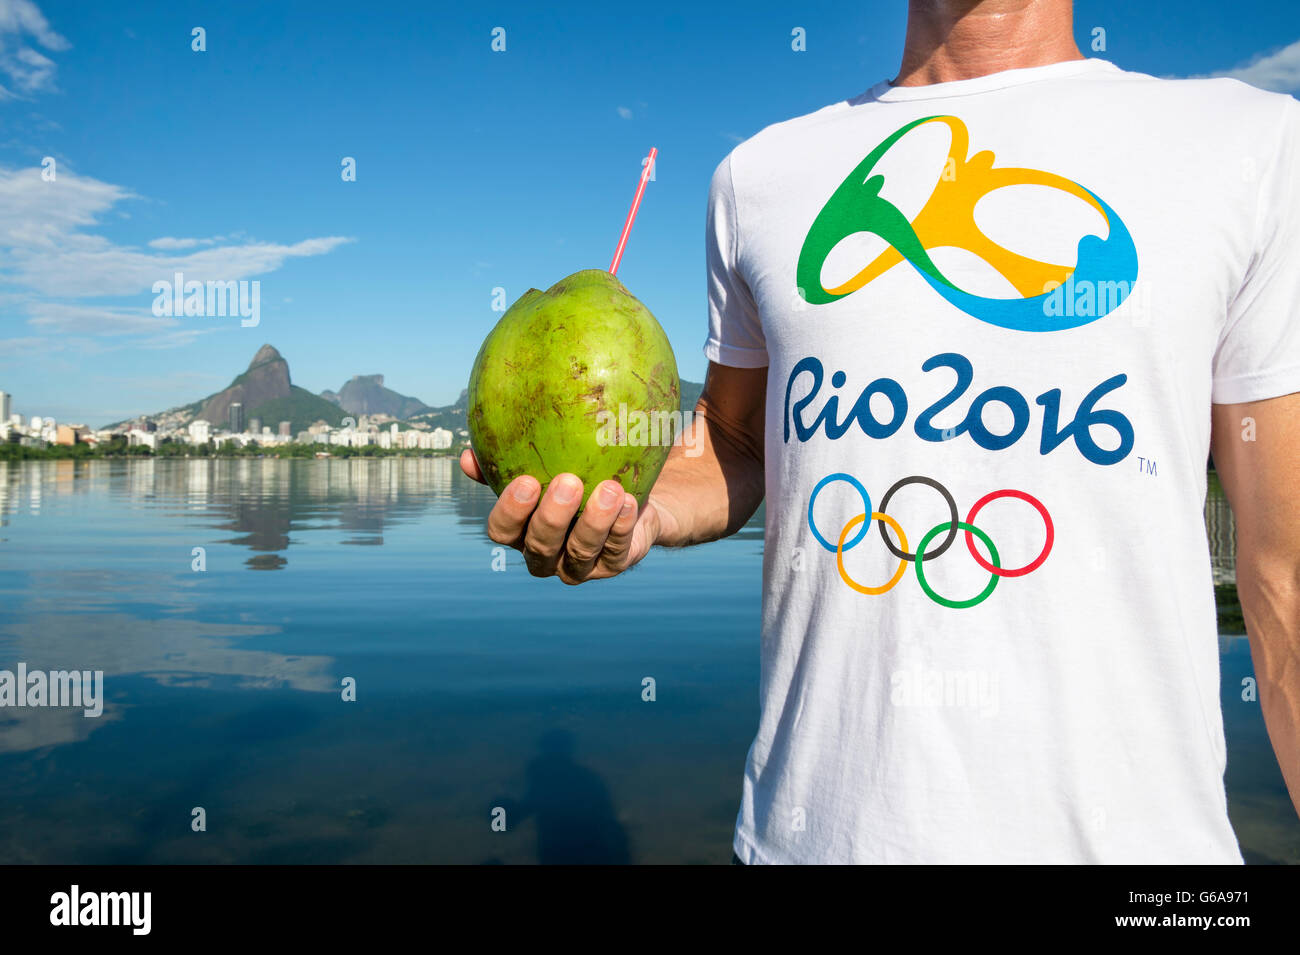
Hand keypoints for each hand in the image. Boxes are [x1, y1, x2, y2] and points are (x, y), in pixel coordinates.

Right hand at [460, 449, 662, 583]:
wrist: (631, 496)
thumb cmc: (577, 477)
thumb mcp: (542, 467)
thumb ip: (503, 463)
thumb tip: (466, 457)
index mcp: (521, 533)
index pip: (503, 531)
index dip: (510, 511)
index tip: (525, 480)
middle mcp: (547, 556)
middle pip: (541, 546)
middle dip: (553, 516)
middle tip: (568, 481)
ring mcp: (581, 565)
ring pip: (581, 552)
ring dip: (594, 520)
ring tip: (609, 487)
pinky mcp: (615, 564)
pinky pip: (617, 549)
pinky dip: (622, 525)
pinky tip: (628, 501)